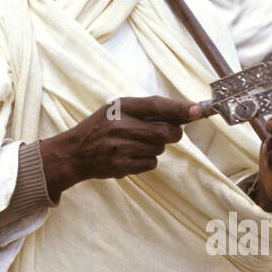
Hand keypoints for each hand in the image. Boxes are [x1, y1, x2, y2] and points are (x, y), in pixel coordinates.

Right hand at [39, 96, 200, 197]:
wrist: (74, 153)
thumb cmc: (100, 128)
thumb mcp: (117, 110)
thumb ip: (145, 110)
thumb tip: (183, 113)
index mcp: (121, 107)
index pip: (157, 105)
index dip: (179, 108)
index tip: (198, 110)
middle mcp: (121, 125)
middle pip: (166, 132)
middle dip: (172, 133)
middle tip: (165, 133)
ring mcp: (121, 147)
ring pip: (159, 149)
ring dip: (154, 148)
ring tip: (136, 144)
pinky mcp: (121, 166)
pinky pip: (151, 164)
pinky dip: (146, 161)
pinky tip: (131, 156)